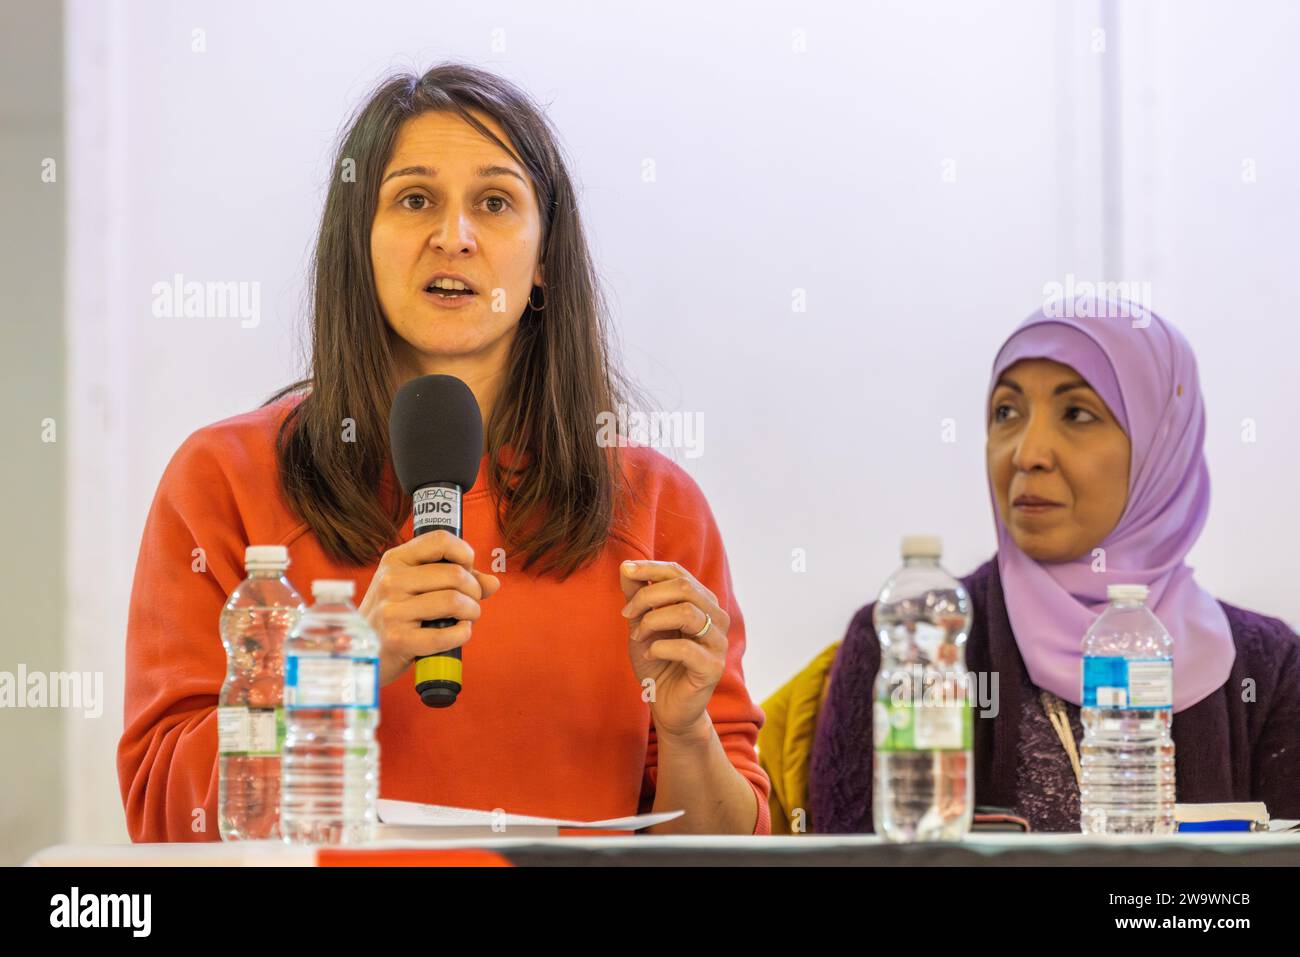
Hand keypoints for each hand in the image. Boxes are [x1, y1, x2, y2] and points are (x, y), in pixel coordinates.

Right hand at [359, 529, 500, 685]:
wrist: (361, 650)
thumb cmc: (395, 615)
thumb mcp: (414, 588)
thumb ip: (455, 581)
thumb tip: (493, 582)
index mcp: (395, 560)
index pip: (440, 540)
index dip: (464, 553)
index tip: (467, 569)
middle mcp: (390, 580)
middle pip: (455, 574)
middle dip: (474, 590)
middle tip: (471, 601)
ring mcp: (392, 610)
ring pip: (453, 601)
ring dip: (471, 611)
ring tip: (466, 617)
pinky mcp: (397, 639)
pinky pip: (445, 634)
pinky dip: (462, 634)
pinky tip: (459, 633)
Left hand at [619, 560, 729, 740]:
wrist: (665, 703)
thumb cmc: (657, 661)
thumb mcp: (641, 624)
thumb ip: (637, 595)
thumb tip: (626, 566)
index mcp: (702, 602)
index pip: (679, 573)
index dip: (651, 568)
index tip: (626, 572)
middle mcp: (716, 618)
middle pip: (684, 588)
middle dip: (648, 596)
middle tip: (626, 614)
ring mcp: (718, 642)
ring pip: (687, 613)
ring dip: (653, 620)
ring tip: (638, 636)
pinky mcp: (713, 668)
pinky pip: (686, 648)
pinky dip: (660, 647)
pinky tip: (650, 653)